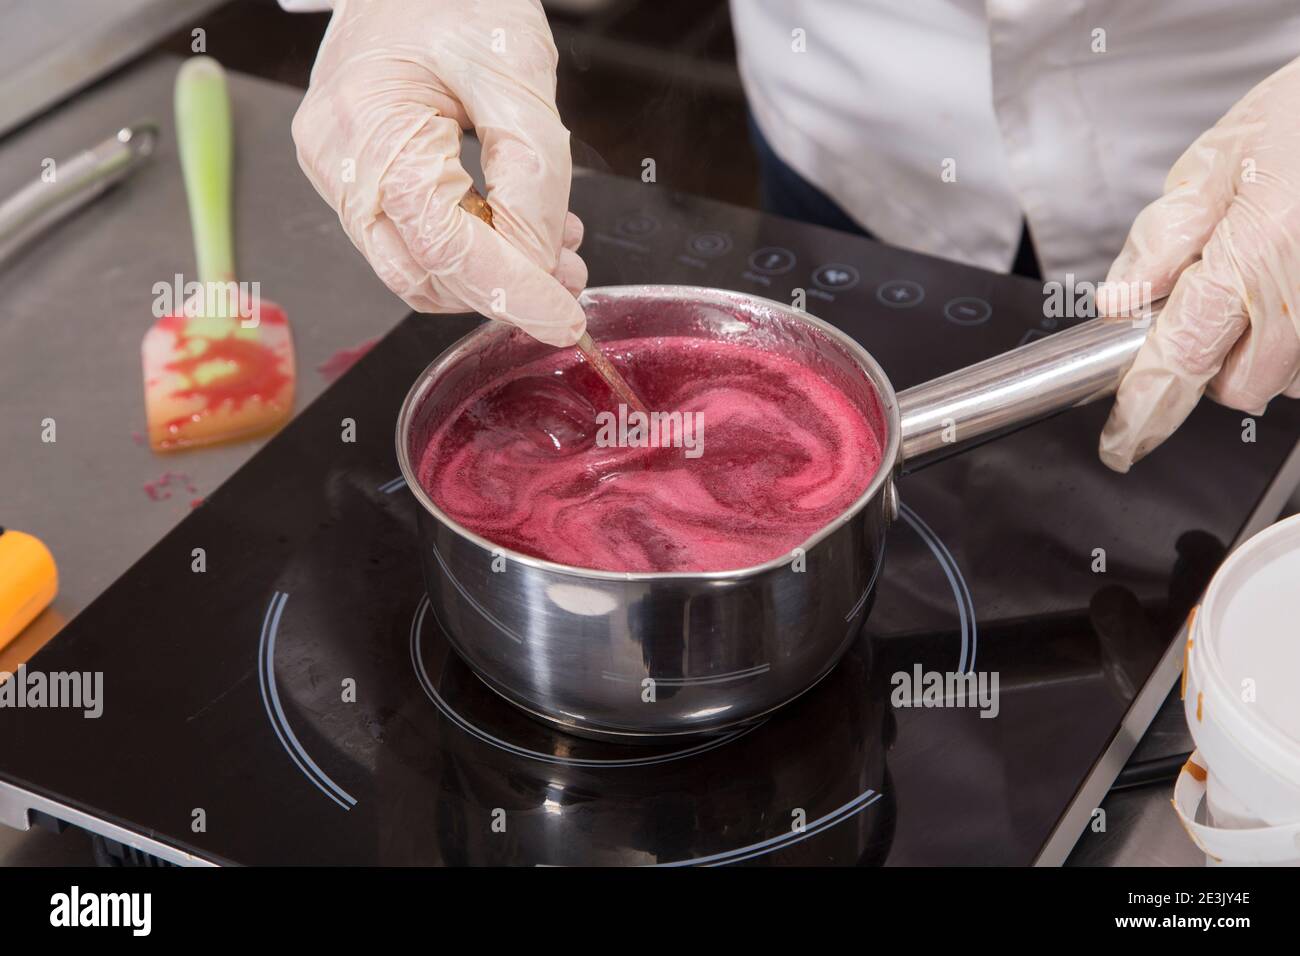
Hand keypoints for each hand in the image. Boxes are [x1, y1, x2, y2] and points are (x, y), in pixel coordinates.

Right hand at [291, 0, 586, 346]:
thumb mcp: (517, 72)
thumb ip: (534, 175)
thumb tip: (540, 261)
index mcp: (366, 128)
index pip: (445, 246)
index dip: (511, 291)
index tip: (564, 319)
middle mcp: (338, 162)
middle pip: (424, 271)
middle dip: (503, 289)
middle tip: (570, 283)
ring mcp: (340, 172)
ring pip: (419, 265)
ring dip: (491, 273)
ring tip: (555, 249)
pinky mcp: (357, 175)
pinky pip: (415, 236)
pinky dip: (472, 246)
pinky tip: (517, 229)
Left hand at [1097, 57, 1299, 471]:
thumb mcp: (1217, 159)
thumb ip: (1162, 238)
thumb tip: (1120, 302)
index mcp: (1256, 254)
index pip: (1179, 358)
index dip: (1143, 411)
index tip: (1121, 442)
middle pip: (1236, 386)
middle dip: (1206, 362)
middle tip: (1202, 298)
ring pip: (1282, 376)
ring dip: (1256, 347)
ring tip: (1260, 270)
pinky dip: (1290, 331)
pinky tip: (1290, 274)